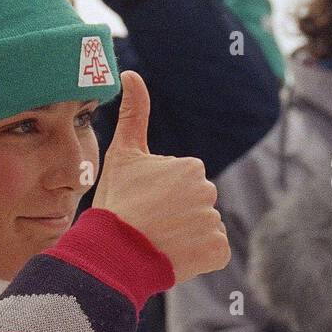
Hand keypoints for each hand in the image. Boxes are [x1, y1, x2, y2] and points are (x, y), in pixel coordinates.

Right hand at [92, 71, 228, 283]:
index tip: (142, 205)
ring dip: (185, 237)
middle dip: (176, 215)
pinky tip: (174, 256)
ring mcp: (214, 222)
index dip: (160, 196)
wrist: (114, 253)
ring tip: (157, 242)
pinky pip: (213, 252)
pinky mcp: (218, 251)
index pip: (182, 183)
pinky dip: (197, 258)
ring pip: (202, 228)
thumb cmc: (115, 203)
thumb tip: (131, 74)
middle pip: (195, 204)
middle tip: (148, 225)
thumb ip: (133, 114)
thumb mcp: (122, 155)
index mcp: (191, 166)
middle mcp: (208, 191)